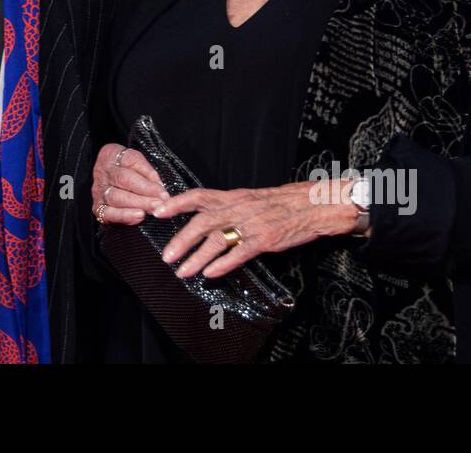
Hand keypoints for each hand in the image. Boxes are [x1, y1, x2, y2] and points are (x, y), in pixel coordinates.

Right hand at [90, 143, 168, 224]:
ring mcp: (98, 190)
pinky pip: (108, 213)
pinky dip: (124, 216)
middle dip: (145, 192)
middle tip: (161, 202)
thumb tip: (160, 187)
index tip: (163, 191)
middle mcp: (102, 172)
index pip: (131, 162)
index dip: (148, 177)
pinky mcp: (98, 207)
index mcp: (111, 155)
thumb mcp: (136, 161)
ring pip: (116, 197)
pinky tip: (137, 217)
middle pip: (123, 180)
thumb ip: (148, 172)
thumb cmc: (125, 168)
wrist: (108, 177)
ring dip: (138, 204)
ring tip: (153, 209)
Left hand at [152, 180, 363, 278]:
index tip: (158, 211)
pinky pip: (239, 252)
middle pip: (201, 222)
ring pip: (216, 240)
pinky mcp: (264, 239)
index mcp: (233, 196)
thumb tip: (206, 219)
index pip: (198, 196)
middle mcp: (238, 207)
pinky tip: (209, 274)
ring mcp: (251, 224)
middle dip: (181, 240)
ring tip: (183, 271)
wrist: (313, 205)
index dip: (177, 203)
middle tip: (166, 256)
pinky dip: (222, 264)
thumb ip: (229, 207)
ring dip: (196, 257)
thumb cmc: (281, 203)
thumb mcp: (251, 198)